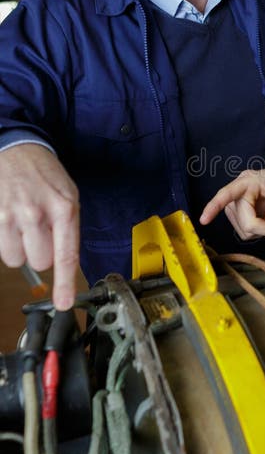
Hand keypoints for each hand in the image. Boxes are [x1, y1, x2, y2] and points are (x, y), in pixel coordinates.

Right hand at [0, 144, 79, 309]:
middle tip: (39, 231)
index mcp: (64, 209)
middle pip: (40, 262)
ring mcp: (9, 216)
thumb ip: (68, 230)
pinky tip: (9, 221)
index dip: (64, 284)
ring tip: (22, 223)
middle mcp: (36, 214)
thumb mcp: (68, 197)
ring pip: (16, 259)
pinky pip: (0, 248)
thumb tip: (63, 265)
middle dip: (40, 252)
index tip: (64, 303)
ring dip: (20, 247)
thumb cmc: (44, 175)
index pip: (65, 255)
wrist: (17, 149)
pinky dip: (5, 240)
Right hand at [200, 168, 264, 239]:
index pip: (227, 194)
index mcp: (247, 182)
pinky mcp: (236, 218)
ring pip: (245, 230)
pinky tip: (263, 219)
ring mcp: (233, 207)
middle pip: (245, 221)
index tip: (204, 219)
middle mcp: (236, 194)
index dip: (214, 206)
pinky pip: (245, 233)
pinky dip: (258, 231)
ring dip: (262, 229)